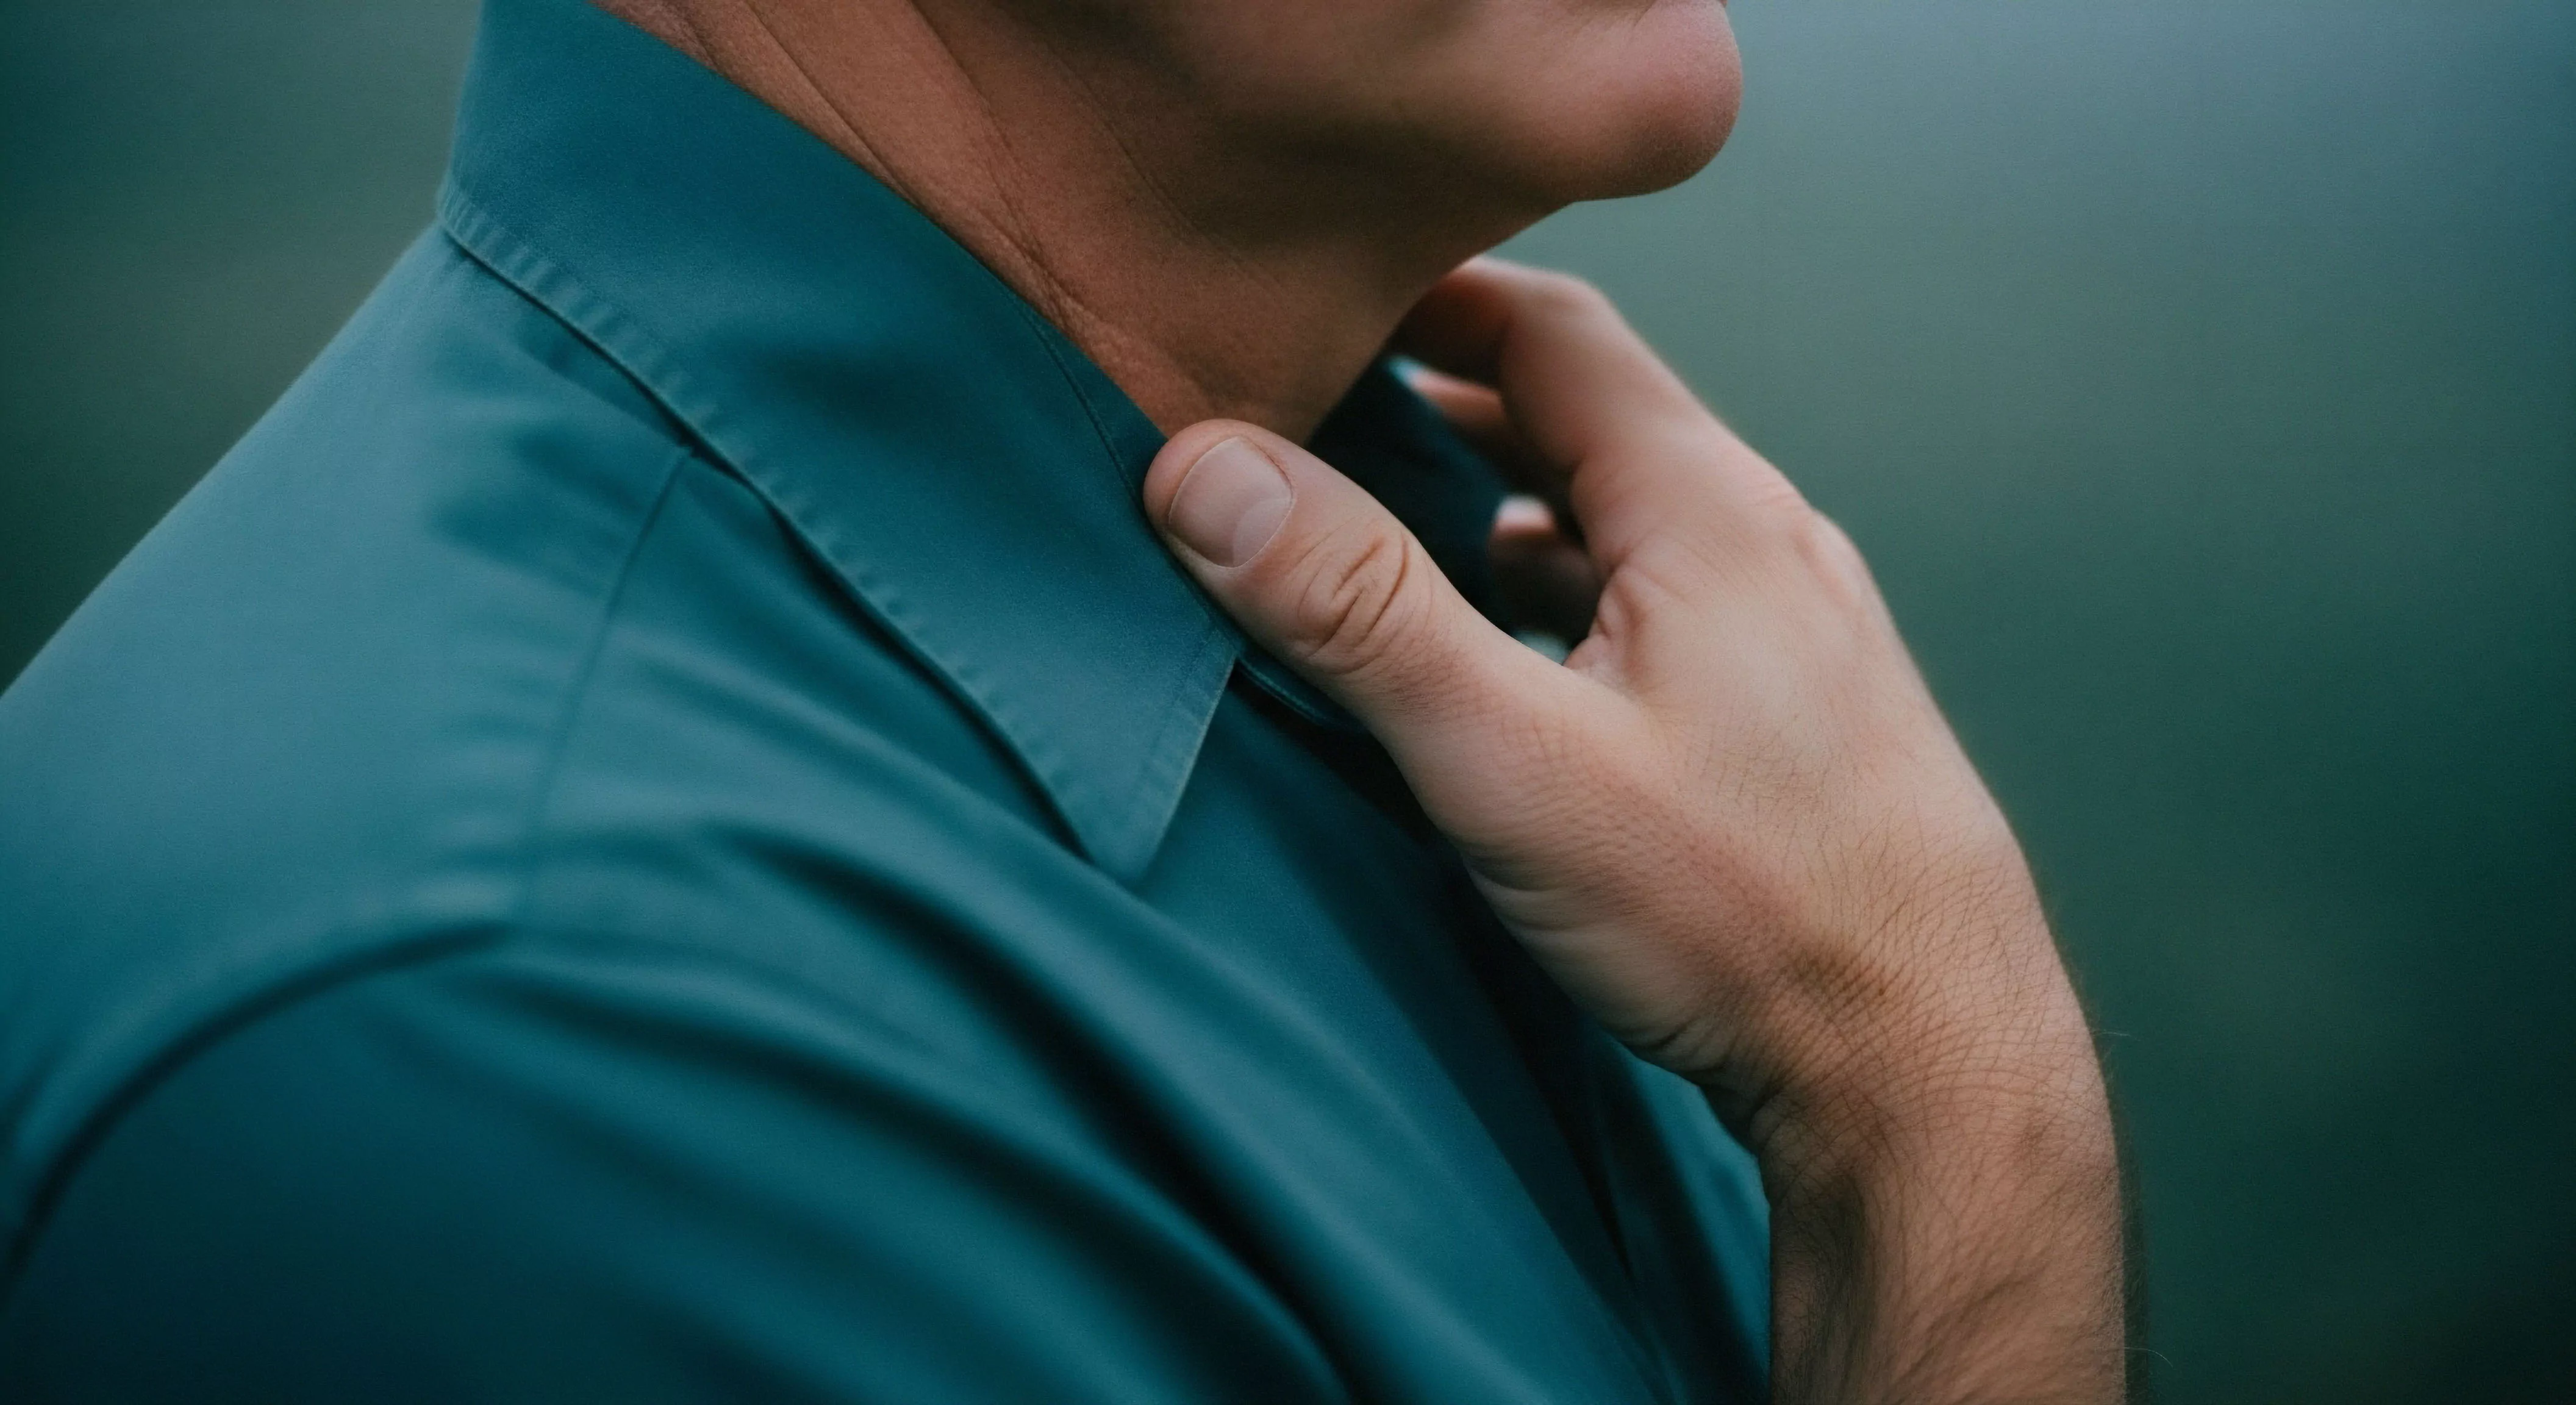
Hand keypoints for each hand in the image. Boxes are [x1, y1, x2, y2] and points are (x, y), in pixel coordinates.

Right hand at [1143, 260, 2124, 1401]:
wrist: (1932, 1073)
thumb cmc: (1743, 915)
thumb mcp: (1512, 758)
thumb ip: (1357, 609)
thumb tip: (1203, 469)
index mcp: (1704, 506)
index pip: (1548, 325)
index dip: (1421, 298)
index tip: (1309, 306)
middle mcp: (1764, 542)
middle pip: (1581, 420)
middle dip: (1441, 411)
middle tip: (1309, 428)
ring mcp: (1794, 629)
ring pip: (1619, 523)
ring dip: (1498, 514)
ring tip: (1381, 546)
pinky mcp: (1800, 716)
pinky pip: (1658, 609)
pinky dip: (1562, 603)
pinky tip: (1510, 672)